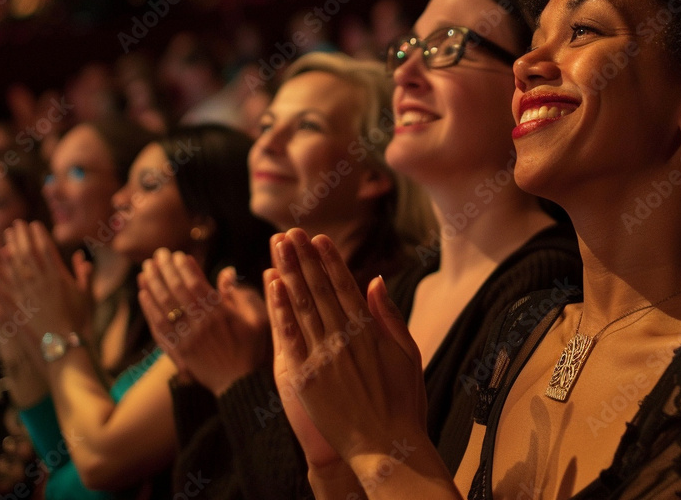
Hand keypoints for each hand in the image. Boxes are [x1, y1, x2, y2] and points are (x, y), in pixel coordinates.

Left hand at [4, 219, 92, 341]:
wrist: (66, 343)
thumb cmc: (78, 320)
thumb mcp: (86, 294)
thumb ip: (83, 274)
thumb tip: (82, 256)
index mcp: (59, 277)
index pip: (47, 249)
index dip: (39, 235)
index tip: (33, 224)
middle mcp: (42, 282)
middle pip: (28, 254)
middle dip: (21, 237)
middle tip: (14, 224)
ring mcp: (28, 295)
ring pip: (11, 270)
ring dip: (0, 255)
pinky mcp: (18, 310)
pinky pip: (1, 295)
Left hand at [138, 248, 269, 393]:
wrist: (239, 384)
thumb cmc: (251, 348)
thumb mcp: (257, 318)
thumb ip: (240, 294)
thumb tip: (225, 272)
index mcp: (220, 313)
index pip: (196, 284)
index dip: (184, 268)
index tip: (177, 255)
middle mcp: (200, 324)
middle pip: (176, 291)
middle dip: (165, 270)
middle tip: (157, 254)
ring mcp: (187, 338)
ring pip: (164, 307)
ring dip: (152, 285)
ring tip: (146, 268)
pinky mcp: (178, 350)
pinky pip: (158, 326)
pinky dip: (149, 308)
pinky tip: (143, 294)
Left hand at [266, 228, 428, 470]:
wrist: (387, 448)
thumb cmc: (403, 403)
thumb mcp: (407, 352)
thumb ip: (388, 314)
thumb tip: (375, 280)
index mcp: (370, 330)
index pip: (345, 285)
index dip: (330, 260)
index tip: (318, 238)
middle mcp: (345, 337)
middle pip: (320, 289)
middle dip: (304, 258)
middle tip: (291, 232)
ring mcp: (323, 356)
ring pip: (302, 305)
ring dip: (289, 273)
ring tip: (279, 247)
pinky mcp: (306, 377)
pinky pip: (290, 337)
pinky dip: (280, 309)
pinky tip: (273, 287)